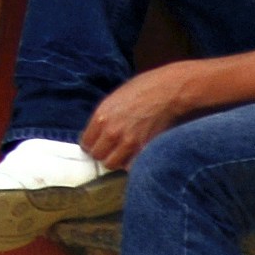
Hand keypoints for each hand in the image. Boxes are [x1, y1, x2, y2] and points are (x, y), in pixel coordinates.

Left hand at [81, 61, 213, 166]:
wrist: (168, 90)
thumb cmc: (143, 89)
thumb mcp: (114, 99)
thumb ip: (103, 118)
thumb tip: (97, 133)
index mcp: (101, 116)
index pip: (86, 143)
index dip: (91, 145)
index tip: (97, 144)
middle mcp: (112, 132)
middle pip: (98, 156)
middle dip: (102, 153)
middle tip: (109, 150)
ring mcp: (129, 143)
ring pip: (113, 164)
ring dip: (116, 160)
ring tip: (122, 153)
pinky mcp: (145, 149)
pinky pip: (131, 166)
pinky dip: (131, 163)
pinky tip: (134, 155)